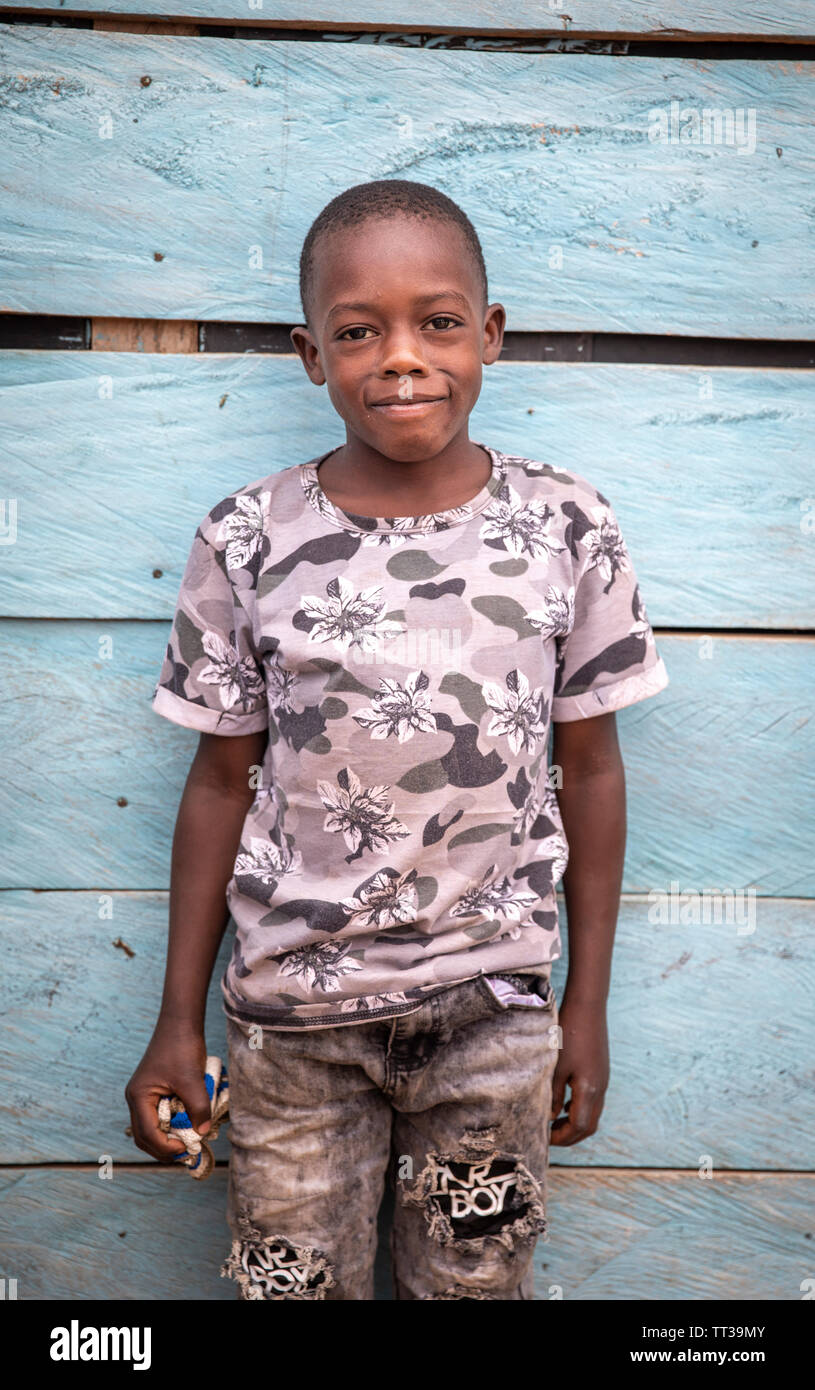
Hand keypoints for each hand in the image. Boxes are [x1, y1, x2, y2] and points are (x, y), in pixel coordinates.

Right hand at [125, 1018, 210, 1161]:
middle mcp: (136, 1098)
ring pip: (150, 1128)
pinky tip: (187, 1124)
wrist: (180, 1022)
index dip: (166, 1147)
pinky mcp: (153, 1091)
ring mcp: (143, 1095)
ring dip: (166, 1139)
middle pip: (144, 1136)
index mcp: (139, 1097)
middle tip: (186, 1153)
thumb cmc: (182, 1048)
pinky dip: (170, 1125)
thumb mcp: (192, 1080)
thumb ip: (198, 1108)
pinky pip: (158, 1116)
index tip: (187, 1149)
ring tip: (187, 1142)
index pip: (148, 1134)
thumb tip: (202, 1133)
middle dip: (163, 1149)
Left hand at [549, 998, 608, 1145]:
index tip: (544, 1138)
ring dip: (575, 1123)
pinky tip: (564, 1102)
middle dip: (570, 1136)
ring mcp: (603, 1080)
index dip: (562, 1137)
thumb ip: (552, 1094)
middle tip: (549, 1136)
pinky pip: (593, 1100)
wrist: (588, 1007)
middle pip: (589, 1126)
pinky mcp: (601, 1072)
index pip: (579, 1127)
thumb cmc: (569, 1034)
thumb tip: (550, 1118)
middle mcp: (601, 1089)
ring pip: (592, 1114)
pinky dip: (579, 1108)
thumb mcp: (555, 1066)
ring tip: (554, 1121)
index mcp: (589, 1090)